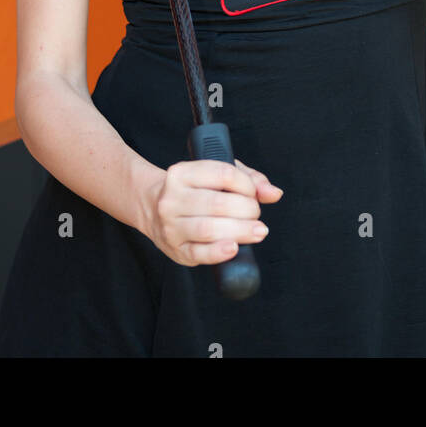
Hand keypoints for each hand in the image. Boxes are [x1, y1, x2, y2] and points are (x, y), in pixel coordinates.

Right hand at [143, 157, 282, 266]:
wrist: (151, 207)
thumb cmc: (193, 189)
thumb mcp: (216, 174)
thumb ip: (249, 179)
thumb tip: (273, 193)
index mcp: (182, 173)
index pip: (223, 174)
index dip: (247, 185)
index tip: (254, 193)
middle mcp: (172, 198)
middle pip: (218, 204)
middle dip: (247, 210)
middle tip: (256, 215)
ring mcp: (171, 225)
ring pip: (209, 229)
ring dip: (240, 231)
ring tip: (257, 231)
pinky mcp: (175, 249)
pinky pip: (199, 253)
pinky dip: (219, 252)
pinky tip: (234, 248)